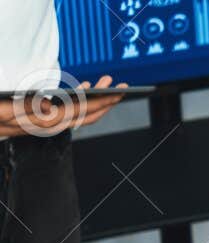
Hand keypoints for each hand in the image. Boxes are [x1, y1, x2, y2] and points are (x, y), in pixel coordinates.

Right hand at [0, 78, 126, 138]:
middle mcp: (56, 123)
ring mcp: (53, 121)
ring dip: (98, 96)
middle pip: (90, 113)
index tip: (118, 94)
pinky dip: (82, 96)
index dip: (103, 102)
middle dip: (109, 100)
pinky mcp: (48, 116)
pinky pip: (72, 108)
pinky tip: (86, 86)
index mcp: (50, 122)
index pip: (84, 112)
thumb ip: (28, 106)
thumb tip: (49, 104)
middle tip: (124, 87)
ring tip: (109, 81)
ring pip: (83, 110)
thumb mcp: (7, 109)